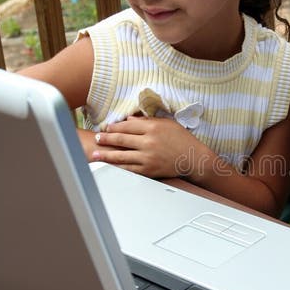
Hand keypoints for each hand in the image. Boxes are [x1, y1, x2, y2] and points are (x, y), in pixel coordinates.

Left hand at [90, 116, 208, 178]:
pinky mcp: (149, 170)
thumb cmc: (181, 139)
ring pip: (121, 156)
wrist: (193, 158)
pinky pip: (130, 169)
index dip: (114, 127)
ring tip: (95, 154)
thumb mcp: (166, 123)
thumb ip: (146, 121)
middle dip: (106, 139)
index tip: (106, 127)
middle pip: (121, 140)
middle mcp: (149, 142)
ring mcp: (148, 157)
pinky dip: (118, 167)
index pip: (127, 126)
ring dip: (106, 155)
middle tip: (96, 138)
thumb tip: (128, 120)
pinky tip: (110, 166)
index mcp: (152, 128)